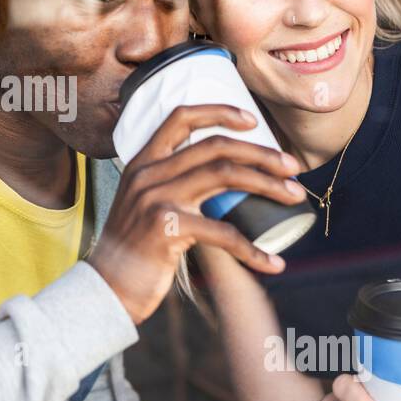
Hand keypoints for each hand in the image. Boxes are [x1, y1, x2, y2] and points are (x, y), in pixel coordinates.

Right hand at [88, 103, 304, 323]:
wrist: (106, 288)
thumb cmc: (133, 250)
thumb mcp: (143, 204)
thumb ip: (170, 184)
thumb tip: (221, 177)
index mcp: (143, 162)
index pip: (181, 117)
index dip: (219, 111)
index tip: (252, 121)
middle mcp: (148, 174)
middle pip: (215, 146)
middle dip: (261, 152)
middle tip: (292, 166)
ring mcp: (156, 198)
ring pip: (224, 175)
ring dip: (268, 184)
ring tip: (294, 195)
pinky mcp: (167, 228)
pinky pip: (223, 232)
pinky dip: (253, 250)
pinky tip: (273, 263)